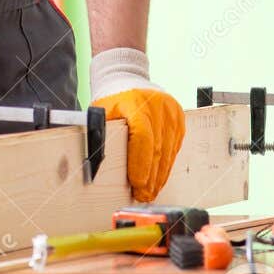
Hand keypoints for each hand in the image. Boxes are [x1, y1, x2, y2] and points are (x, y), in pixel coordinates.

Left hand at [89, 48, 185, 200]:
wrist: (127, 77)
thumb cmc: (112, 100)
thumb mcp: (101, 113)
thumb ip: (101, 134)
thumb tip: (94, 167)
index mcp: (135, 102)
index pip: (142, 136)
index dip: (141, 162)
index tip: (137, 183)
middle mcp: (157, 105)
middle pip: (157, 148)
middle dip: (150, 177)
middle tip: (143, 196)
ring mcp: (171, 111)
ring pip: (168, 151)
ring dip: (160, 175)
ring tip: (151, 192)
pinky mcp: (179, 118)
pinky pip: (175, 146)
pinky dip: (167, 164)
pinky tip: (159, 177)